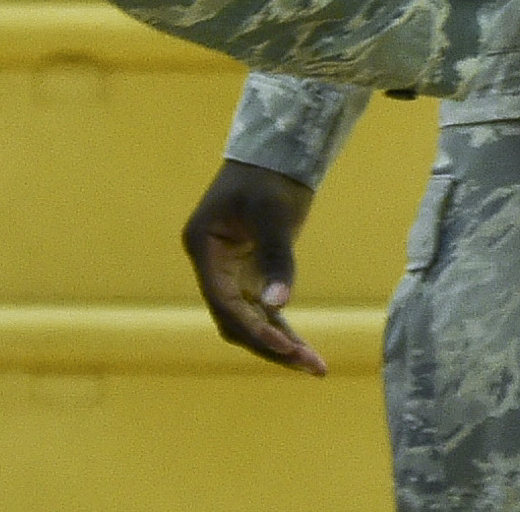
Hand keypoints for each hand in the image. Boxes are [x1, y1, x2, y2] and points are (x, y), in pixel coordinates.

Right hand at [181, 160, 326, 374]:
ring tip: (315, 366)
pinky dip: (282, 328)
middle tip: (310, 365)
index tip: (285, 347)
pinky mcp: (249, 273)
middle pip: (235, 320)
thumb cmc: (271, 177)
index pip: (223, 302)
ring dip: (279, 343)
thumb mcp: (275, 215)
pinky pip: (263, 310)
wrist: (278, 154)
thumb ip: (277, 259)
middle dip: (270, 345)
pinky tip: (306, 350)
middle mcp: (211, 266)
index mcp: (204, 247)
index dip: (252, 328)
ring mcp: (229, 272)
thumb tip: (279, 305)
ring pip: (250, 320)